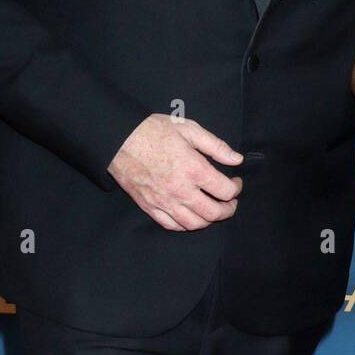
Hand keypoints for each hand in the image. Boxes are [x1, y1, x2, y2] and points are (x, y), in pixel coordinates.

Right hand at [107, 113, 242, 230]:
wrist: (118, 139)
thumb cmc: (153, 130)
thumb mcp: (189, 129)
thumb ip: (216, 146)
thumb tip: (237, 159)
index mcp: (193, 169)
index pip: (225, 191)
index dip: (236, 188)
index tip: (236, 182)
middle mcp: (181, 190)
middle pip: (213, 213)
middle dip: (228, 210)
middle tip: (231, 202)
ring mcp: (164, 201)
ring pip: (194, 224)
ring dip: (209, 220)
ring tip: (213, 210)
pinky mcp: (149, 207)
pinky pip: (172, 225)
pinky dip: (186, 225)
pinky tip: (191, 216)